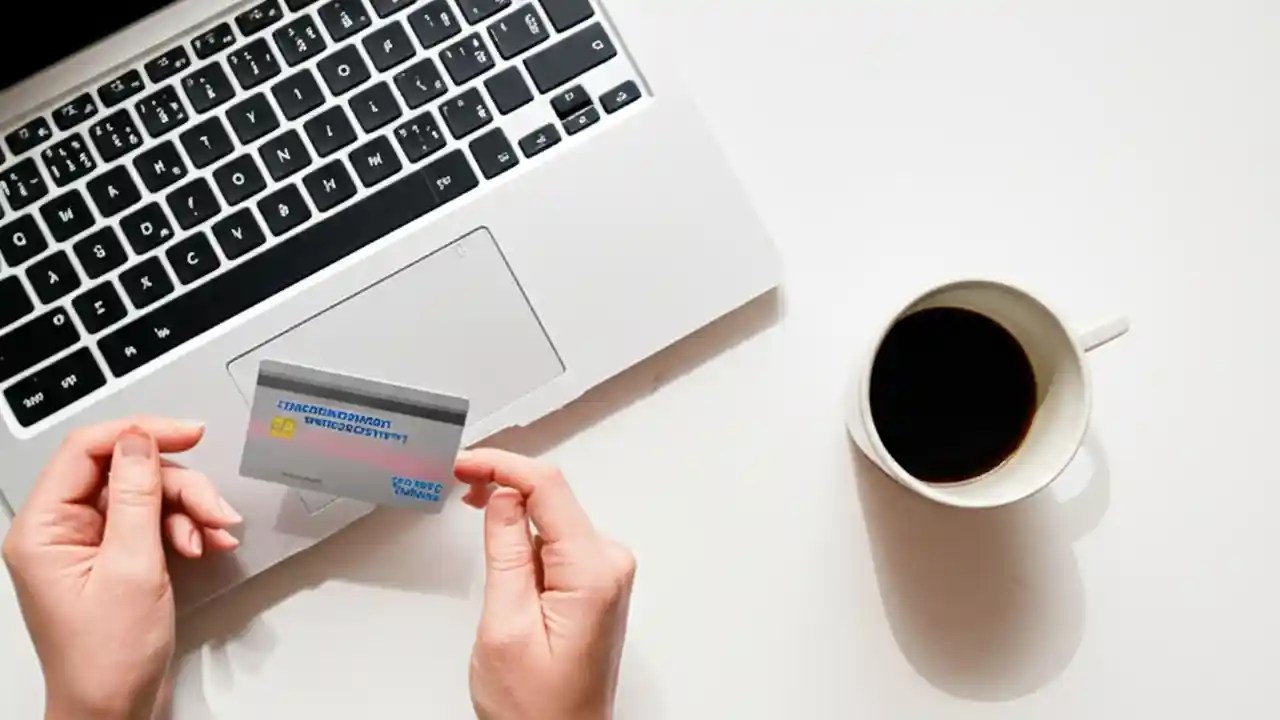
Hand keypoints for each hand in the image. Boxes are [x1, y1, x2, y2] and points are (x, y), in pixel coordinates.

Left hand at [3, 418, 241, 719]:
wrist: (113, 710)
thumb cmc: (107, 658)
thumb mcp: (133, 568)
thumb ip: (138, 497)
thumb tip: (139, 441)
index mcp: (43, 528)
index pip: (87, 450)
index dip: (140, 434)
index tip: (186, 434)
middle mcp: (59, 530)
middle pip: (125, 472)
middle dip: (177, 486)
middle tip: (213, 508)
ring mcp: (87, 543)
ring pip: (145, 494)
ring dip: (187, 510)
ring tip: (214, 536)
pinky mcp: (112, 556)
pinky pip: (152, 520)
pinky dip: (184, 528)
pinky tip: (205, 546)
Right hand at [455, 449, 636, 719]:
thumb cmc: (536, 709)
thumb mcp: (504, 625)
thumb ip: (506, 552)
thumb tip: (503, 497)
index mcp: (593, 572)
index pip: (549, 488)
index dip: (502, 465)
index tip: (466, 462)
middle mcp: (610, 566)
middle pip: (553, 497)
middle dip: (504, 485)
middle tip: (459, 481)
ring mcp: (606, 575)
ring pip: (553, 518)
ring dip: (514, 513)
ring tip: (474, 515)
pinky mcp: (595, 585)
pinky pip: (559, 542)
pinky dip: (527, 535)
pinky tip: (502, 544)